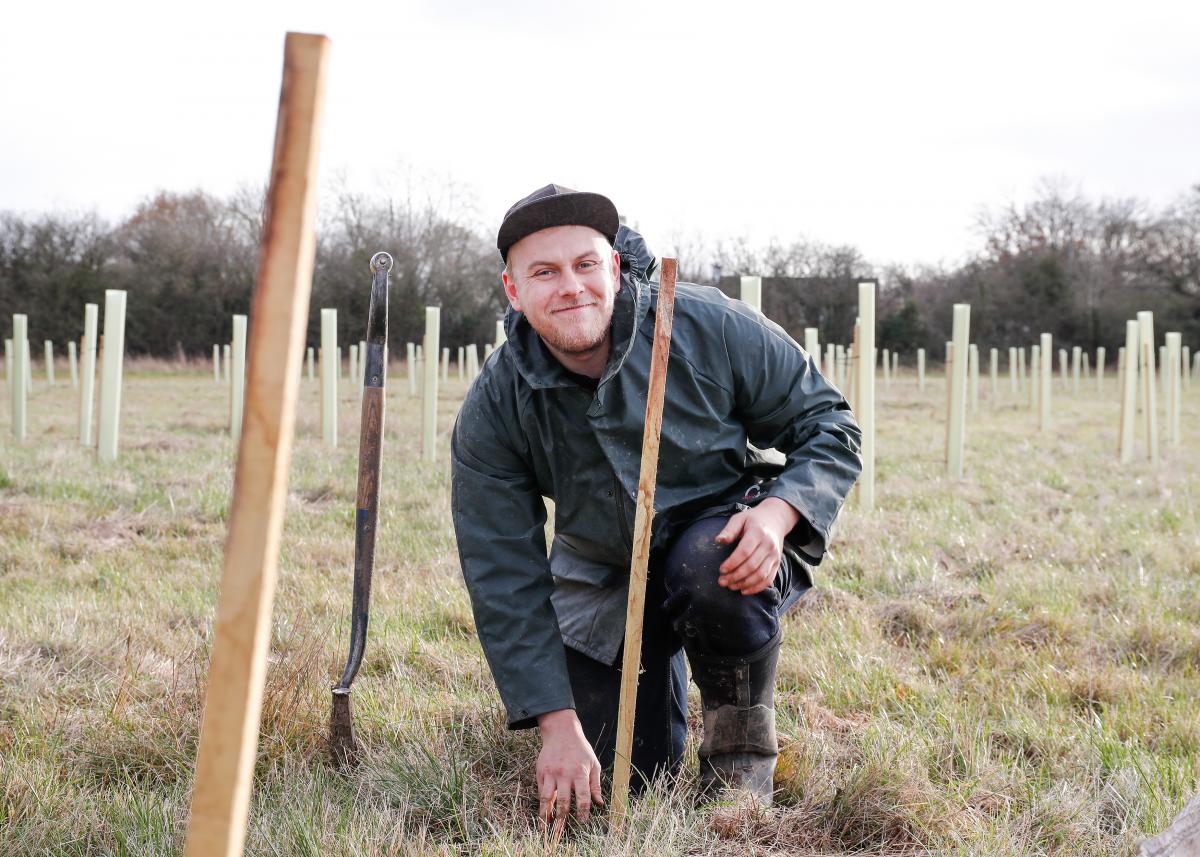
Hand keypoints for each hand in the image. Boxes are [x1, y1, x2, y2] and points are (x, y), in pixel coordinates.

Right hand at [535, 709, 603, 825]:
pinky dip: (542, 803)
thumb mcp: (593, 764)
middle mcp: (564, 774)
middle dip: (562, 819)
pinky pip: (541, 791)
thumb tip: (599, 803)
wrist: (561, 731)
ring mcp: (551, 773)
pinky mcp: (541, 772)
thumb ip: (595, 785)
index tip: (583, 822)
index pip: (582, 797)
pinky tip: (544, 812)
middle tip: (561, 833)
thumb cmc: (581, 749)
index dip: (583, 812)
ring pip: (547, 798)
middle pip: (563, 801)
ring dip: (546, 815)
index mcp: (580, 772)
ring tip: (545, 828)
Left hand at [715, 497, 799, 595]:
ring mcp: (775, 555)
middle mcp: (768, 545)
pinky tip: (744, 590)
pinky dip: (756, 588)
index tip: (721, 570)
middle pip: (752, 566)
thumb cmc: (753, 520)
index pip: (744, 551)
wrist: (775, 519)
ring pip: (760, 575)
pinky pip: (768, 579)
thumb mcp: (739, 518)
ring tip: (730, 586)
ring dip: (744, 584)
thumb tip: (718, 541)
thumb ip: (729, 530)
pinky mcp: (777, 563)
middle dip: (735, 576)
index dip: (732, 563)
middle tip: (722, 581)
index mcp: (758, 532)